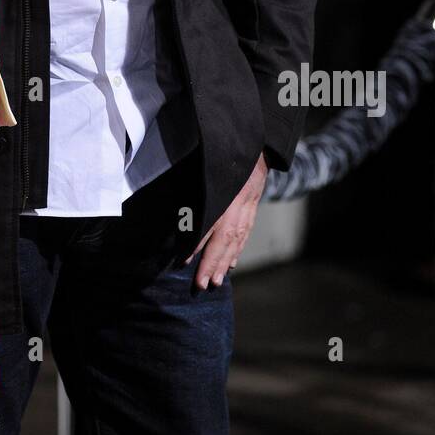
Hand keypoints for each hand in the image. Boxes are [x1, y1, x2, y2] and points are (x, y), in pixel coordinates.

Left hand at [184, 152, 268, 289]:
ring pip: (235, 243)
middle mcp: (236, 210)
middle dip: (212, 264)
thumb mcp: (205, 172)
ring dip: (225, 263)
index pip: (206, 227)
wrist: (254, 149)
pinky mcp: (252, 212)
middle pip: (222, 242)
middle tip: (202, 285)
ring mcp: (246, 212)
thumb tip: (180, 211)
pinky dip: (237, 251)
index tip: (182, 261)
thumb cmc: (225, 159)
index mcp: (222, 199)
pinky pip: (244, 236)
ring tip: (217, 281)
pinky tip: (232, 263)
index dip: (194, 246)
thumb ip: (194, 192)